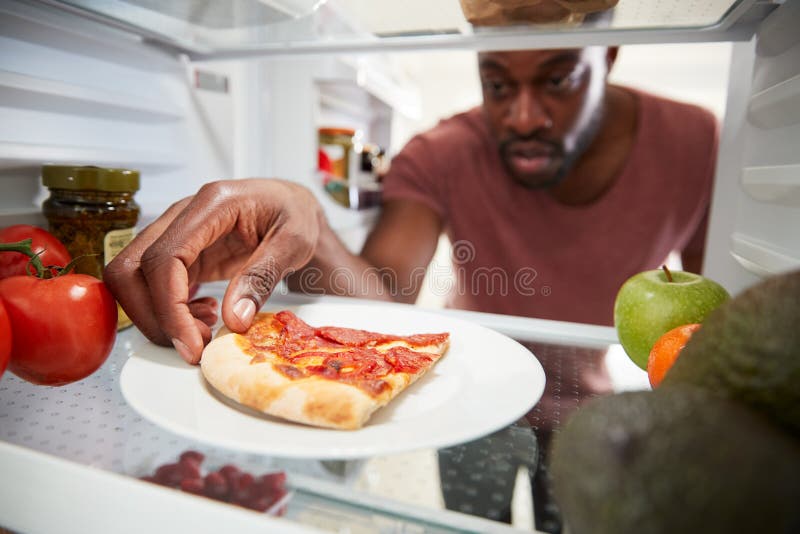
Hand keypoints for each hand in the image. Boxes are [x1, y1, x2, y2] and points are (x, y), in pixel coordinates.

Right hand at [104, 179, 322, 363]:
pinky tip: (205, 316)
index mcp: (212, 204)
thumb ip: (263, 276)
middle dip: (154, 317)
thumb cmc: (294, 214)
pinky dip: (170, 312)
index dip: (170, 307)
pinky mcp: (179, 254)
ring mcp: (176, 234)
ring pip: (133, 281)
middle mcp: (183, 215)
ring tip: (206, 329)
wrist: (292, 205)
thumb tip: (233, 319)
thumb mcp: (295, 242)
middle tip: (195, 345)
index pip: (164, 257)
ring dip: (160, 317)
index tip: (192, 343)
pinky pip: (153, 287)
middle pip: (131, 269)